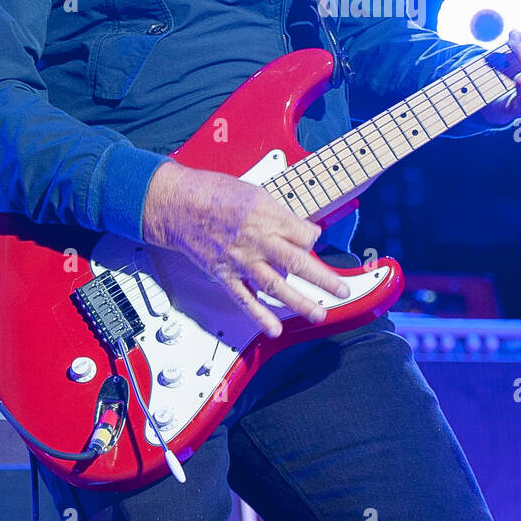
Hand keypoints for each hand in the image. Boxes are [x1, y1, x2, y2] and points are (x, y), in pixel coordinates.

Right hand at [141, 159, 350, 337]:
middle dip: (324, 279)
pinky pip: (245, 300)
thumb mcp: (255, 191)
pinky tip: (274, 329)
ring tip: (319, 314)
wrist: (178, 204)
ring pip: (277, 286)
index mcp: (268, 215)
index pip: (306, 234)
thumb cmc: (214, 192)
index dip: (314, 238)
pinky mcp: (225, 275)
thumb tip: (296, 228)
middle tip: (342, 291)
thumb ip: (278, 213)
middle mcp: (258, 240)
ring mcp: (241, 260)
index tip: (315, 240)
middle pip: (298, 263)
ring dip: (301, 303)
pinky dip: (261, 316)